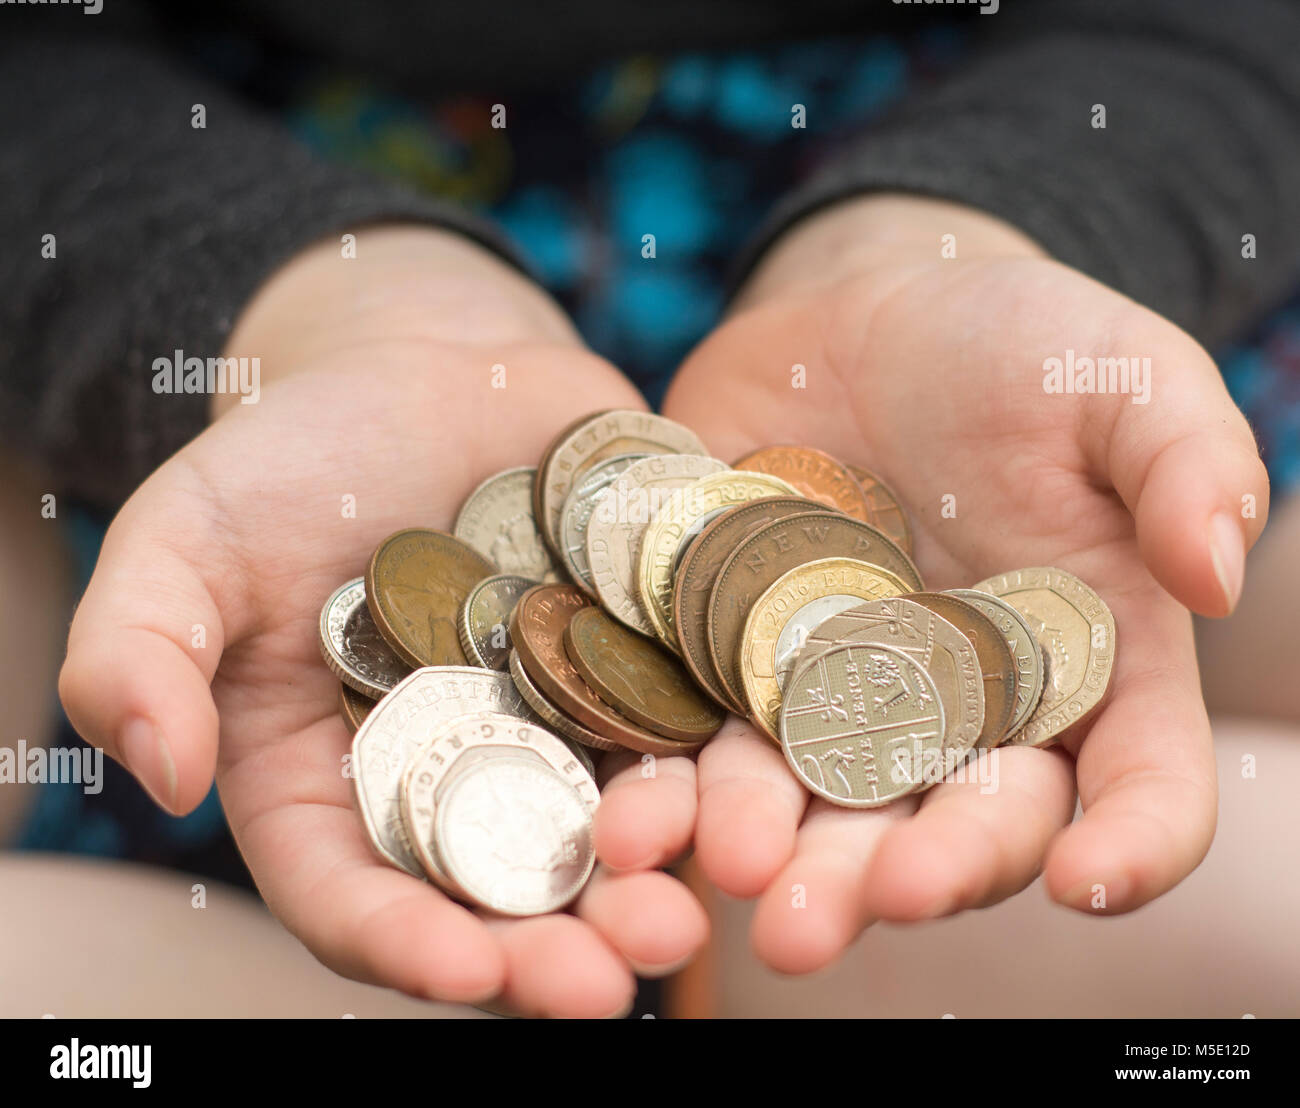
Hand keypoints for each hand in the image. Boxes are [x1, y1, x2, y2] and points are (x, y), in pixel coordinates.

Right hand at [59, 227, 705, 1015]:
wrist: (429, 369)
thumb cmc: (294, 460)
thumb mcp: (187, 538)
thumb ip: (141, 649)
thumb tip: (158, 770)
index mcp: (340, 777)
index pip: (357, 890)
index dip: (403, 942)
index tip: (464, 973)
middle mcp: (462, 776)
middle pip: (503, 889)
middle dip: (554, 945)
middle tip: (605, 979)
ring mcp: (565, 724)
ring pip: (613, 827)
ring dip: (655, 880)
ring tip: (690, 917)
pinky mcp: (650, 661)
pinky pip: (695, 723)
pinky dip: (725, 765)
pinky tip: (761, 797)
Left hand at [662, 194, 1268, 972]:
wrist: (865, 314)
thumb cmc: (1018, 345)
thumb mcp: (1120, 377)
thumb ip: (1184, 461)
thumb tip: (1215, 570)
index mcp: (1087, 664)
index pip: (1137, 781)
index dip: (1130, 842)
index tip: (1088, 878)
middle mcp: (966, 709)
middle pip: (955, 822)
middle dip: (912, 874)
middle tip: (859, 907)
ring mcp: (842, 695)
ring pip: (817, 804)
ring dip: (777, 850)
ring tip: (735, 869)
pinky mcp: (737, 661)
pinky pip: (703, 738)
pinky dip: (671, 784)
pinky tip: (633, 817)